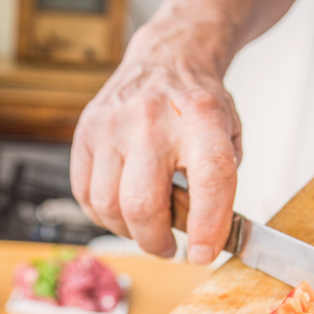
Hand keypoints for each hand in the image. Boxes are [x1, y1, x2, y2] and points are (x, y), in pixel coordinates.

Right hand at [70, 29, 242, 264]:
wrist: (166, 59)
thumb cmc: (196, 106)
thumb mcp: (228, 138)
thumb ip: (219, 189)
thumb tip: (202, 242)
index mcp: (202, 119)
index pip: (210, 179)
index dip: (206, 226)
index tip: (202, 254)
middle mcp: (152, 119)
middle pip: (143, 203)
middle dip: (156, 241)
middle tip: (168, 246)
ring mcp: (113, 124)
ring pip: (108, 205)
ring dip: (128, 231)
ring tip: (145, 225)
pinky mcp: (86, 131)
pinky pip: (84, 193)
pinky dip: (103, 215)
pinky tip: (121, 209)